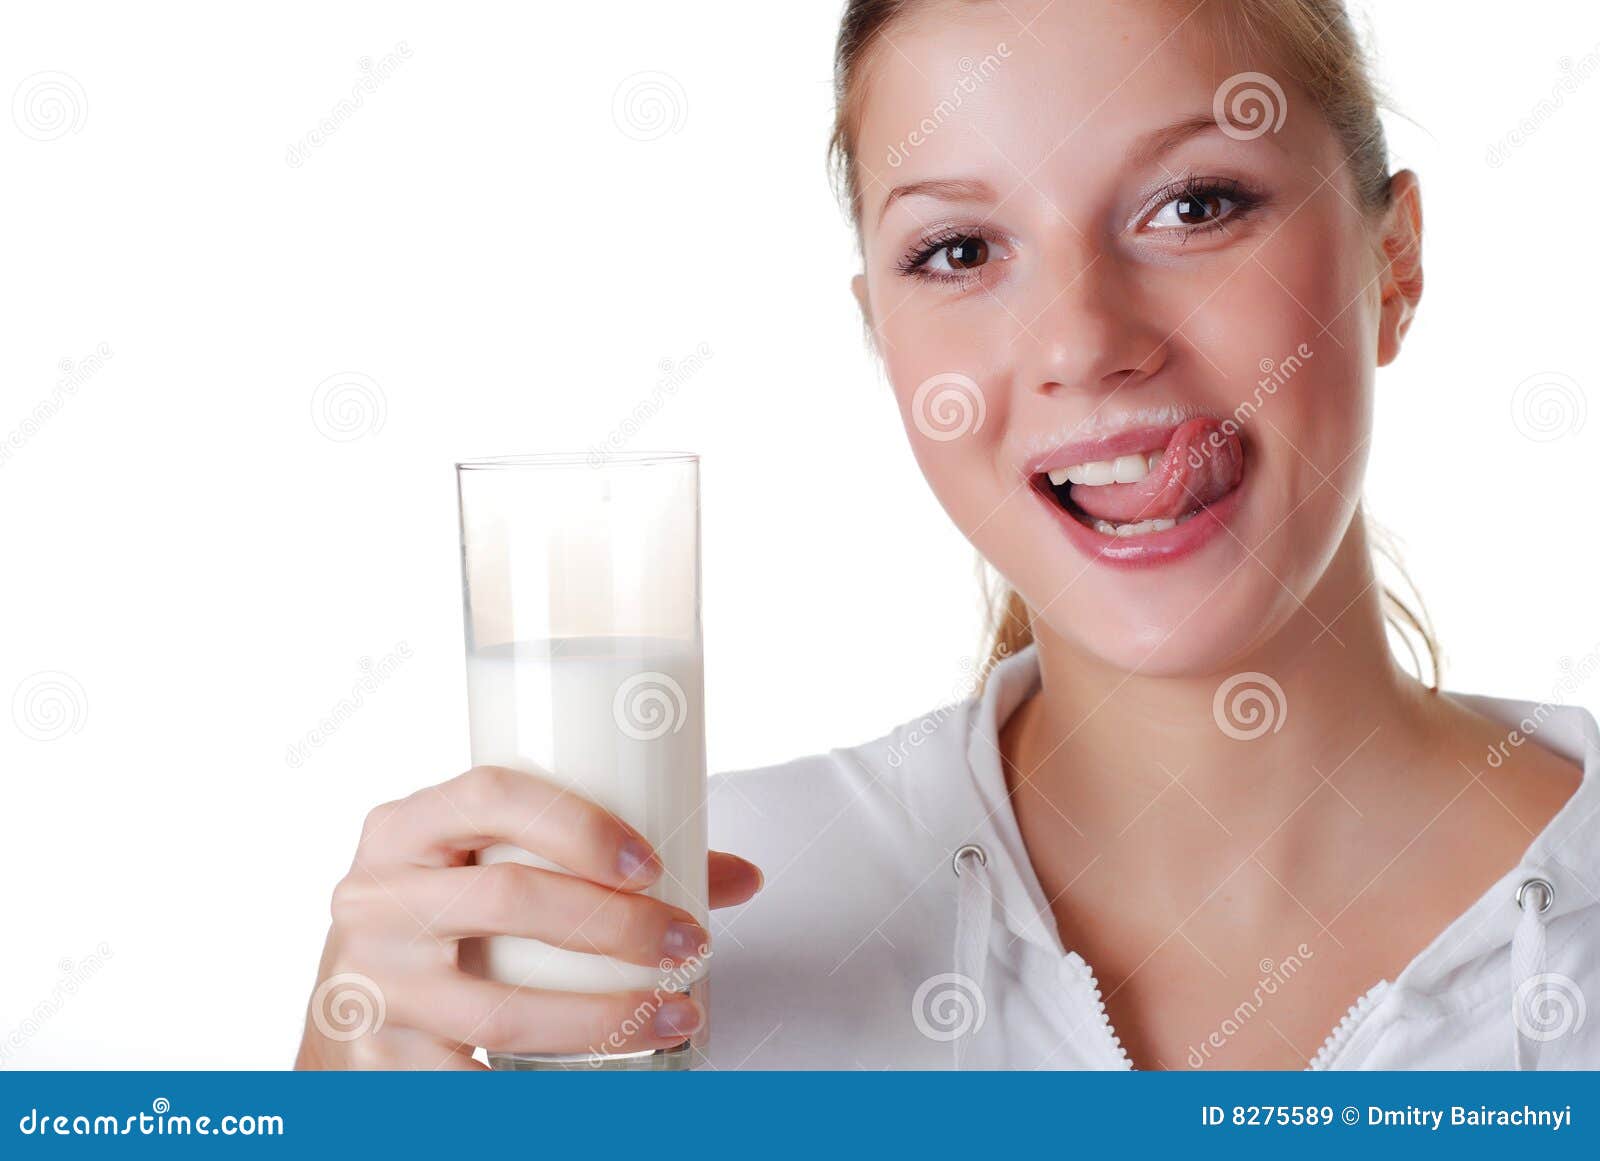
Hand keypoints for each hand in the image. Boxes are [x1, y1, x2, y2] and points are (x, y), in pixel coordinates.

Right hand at [295, 764, 761, 1068]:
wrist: (344, 1020)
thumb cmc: (447, 928)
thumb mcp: (493, 875)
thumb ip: (602, 866)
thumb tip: (741, 877)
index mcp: (403, 828)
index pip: (490, 794)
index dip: (578, 823)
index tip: (653, 864)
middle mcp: (373, 899)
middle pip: (510, 898)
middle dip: (619, 926)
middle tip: (690, 943)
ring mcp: (371, 986)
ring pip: (504, 1010)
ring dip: (609, 1018)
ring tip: (679, 1013)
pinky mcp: (379, 1064)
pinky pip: (479, 1086)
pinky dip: (556, 1091)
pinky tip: (615, 1084)